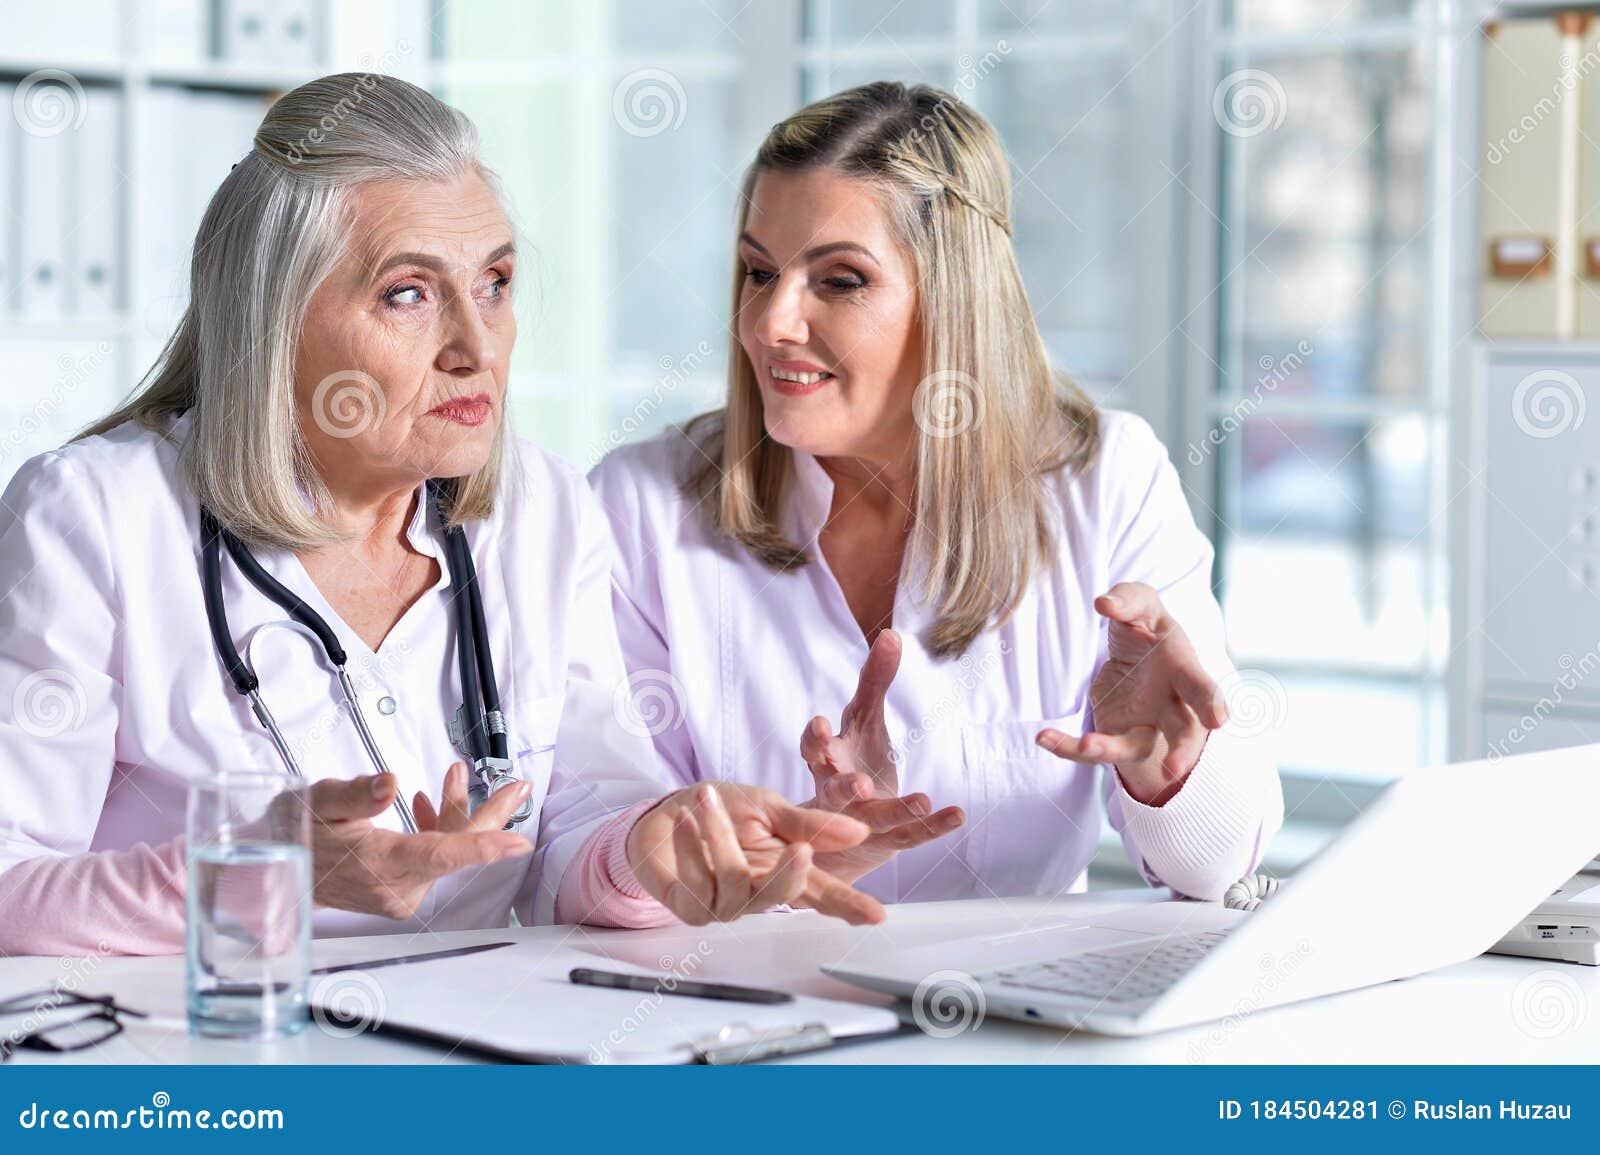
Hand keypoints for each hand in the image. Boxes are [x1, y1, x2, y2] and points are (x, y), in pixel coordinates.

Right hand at [306, 765, 531, 919]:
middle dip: (489, 816)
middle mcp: (395, 886)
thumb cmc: (297, 832)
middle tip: (517, 787)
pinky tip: (428, 802)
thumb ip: (356, 794)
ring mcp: (398, 894)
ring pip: (445, 851)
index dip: (483, 848)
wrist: (276, 871)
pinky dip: (437, 829)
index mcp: (381, 863)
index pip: (442, 857)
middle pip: (455, 850)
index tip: (518, 843)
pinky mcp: (397, 893)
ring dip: (456, 813)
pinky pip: (432, 860)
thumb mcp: (320, 802)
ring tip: (456, 774)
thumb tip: (389, 782)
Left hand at [625, 781, 885, 926]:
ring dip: (720, 835)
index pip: (824, 892)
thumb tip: (858, 832)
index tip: (877, 916)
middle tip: (800, 849)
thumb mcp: (770, 807)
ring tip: (707, 801)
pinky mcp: (692, 910)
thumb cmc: (725, 810)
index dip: (850, 904)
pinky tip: (686, 822)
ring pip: (735, 882)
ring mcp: (727, 906)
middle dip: (791, 874)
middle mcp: (760, 893)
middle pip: (785, 897)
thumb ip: (808, 823)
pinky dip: (690, 846)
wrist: (667, 813)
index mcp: (785, 869)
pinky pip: (697, 883)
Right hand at [800, 630, 963, 883]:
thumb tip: (890, 633)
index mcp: (827, 759)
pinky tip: (958, 814)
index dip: (814, 739)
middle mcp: (839, 792)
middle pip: (835, 790)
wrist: (849, 829)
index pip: (812, 749)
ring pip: (876, 817)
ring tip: (921, 799)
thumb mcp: (863, 719)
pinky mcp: (892, 838)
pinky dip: (935, 825)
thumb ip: (874, 680)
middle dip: (843, 785)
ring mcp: (864, 819)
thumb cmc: (855, 759)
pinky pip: (914, 834)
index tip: (820, 724)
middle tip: (859, 782)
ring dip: (897, 808)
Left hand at [1035, 582, 1226, 804]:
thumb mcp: (1140, 604)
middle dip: (1182, 752)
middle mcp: (1170, 705)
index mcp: (1182, 669)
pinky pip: (1093, 748)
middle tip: (1174, 770)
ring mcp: (1144, 725)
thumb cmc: (1146, 628)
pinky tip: (1045, 738)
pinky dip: (1068, 747)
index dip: (1210, 703)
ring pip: (1133, 748)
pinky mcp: (1114, 734)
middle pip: (1182, 734)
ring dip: (1110, 751)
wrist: (1133, 653)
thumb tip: (1105, 605)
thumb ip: (1128, 599)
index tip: (1218, 719)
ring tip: (1085, 745)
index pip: (1200, 687)